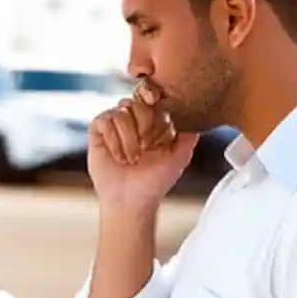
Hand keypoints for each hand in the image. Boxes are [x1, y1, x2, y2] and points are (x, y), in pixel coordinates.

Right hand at [88, 85, 198, 211]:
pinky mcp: (97, 133)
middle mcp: (132, 120)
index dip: (151, 96)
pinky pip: (103, 121)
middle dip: (143, 123)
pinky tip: (118, 157)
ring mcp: (113, 126)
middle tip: (145, 147)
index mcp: (151, 122)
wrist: (131, 201)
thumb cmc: (154, 182)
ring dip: (128, 138)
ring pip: (119, 112)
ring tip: (131, 159)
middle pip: (135, 101)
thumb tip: (199, 117)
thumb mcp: (179, 158)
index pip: (151, 97)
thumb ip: (189, 137)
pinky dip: (113, 140)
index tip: (155, 101)